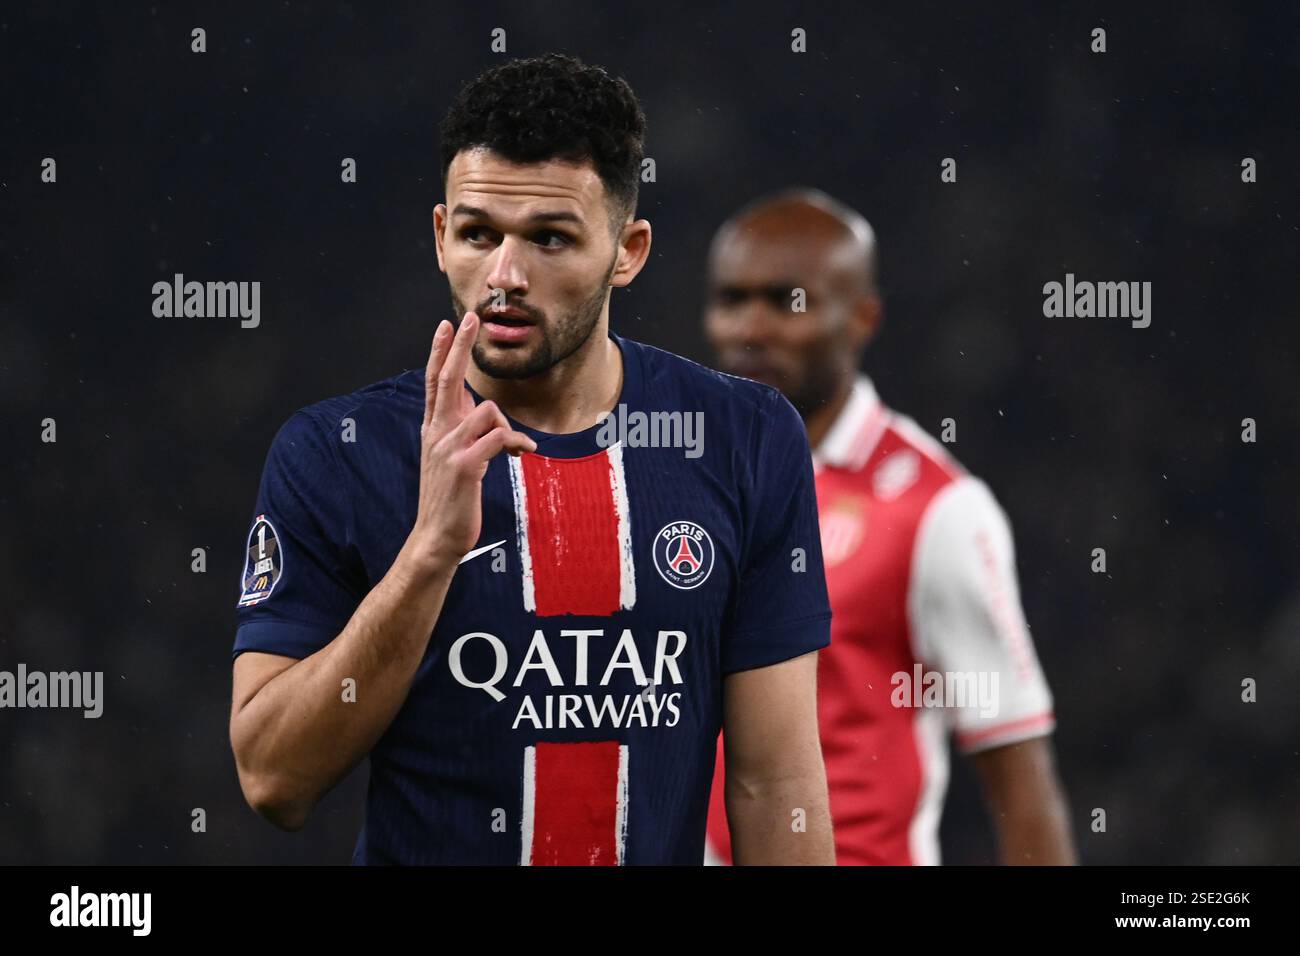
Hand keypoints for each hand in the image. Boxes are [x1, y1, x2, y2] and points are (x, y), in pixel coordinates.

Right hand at [405, 311, 536, 570]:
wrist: (436, 537)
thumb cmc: (451, 499)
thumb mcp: (451, 459)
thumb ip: (462, 433)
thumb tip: (481, 411)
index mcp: (433, 429)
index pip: (434, 382)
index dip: (440, 352)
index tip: (447, 324)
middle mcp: (436, 433)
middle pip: (448, 378)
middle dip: (460, 346)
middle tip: (472, 318)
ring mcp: (448, 448)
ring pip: (487, 410)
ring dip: (508, 428)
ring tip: (514, 450)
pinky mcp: (465, 465)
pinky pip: (499, 438)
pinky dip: (517, 443)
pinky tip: (523, 455)